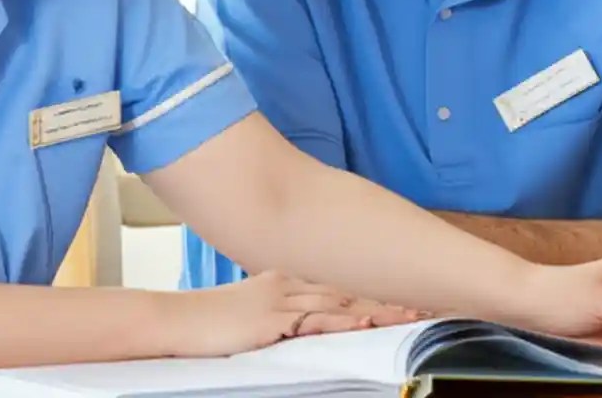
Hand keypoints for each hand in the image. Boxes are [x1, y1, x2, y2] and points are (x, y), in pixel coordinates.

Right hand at [165, 271, 421, 356]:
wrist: (174, 321)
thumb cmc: (208, 320)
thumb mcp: (251, 310)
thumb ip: (281, 312)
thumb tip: (302, 322)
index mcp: (285, 279)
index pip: (340, 279)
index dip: (376, 284)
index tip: (408, 289)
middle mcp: (287, 283)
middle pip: (349, 286)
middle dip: (389, 293)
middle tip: (428, 299)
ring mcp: (280, 300)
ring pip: (341, 300)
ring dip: (379, 306)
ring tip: (414, 313)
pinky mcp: (271, 320)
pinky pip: (314, 320)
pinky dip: (343, 320)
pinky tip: (366, 320)